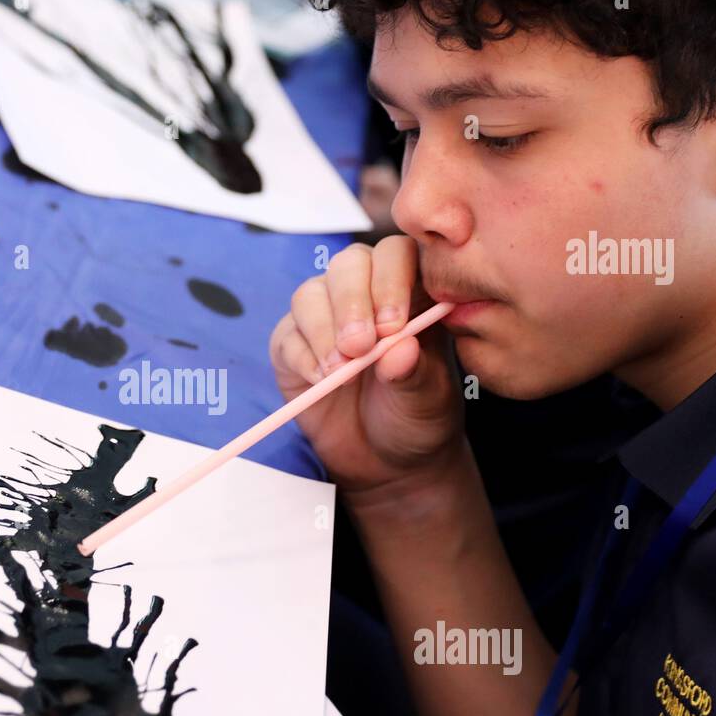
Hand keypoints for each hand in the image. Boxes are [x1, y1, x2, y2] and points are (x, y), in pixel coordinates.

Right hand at [268, 236, 464, 498]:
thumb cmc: (417, 418)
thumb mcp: (428, 400)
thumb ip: (416, 373)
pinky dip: (302, 357)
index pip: (396, 255)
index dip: (391, 280)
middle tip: (359, 348)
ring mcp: (325, 317)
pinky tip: (322, 382)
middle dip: (351, 303)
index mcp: (410, 292)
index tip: (393, 327)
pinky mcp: (292, 346)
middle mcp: (365, 294)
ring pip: (310, 294)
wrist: (385, 460)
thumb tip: (400, 348)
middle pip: (348, 265)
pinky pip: (287, 336)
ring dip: (322, 331)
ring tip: (339, 374)